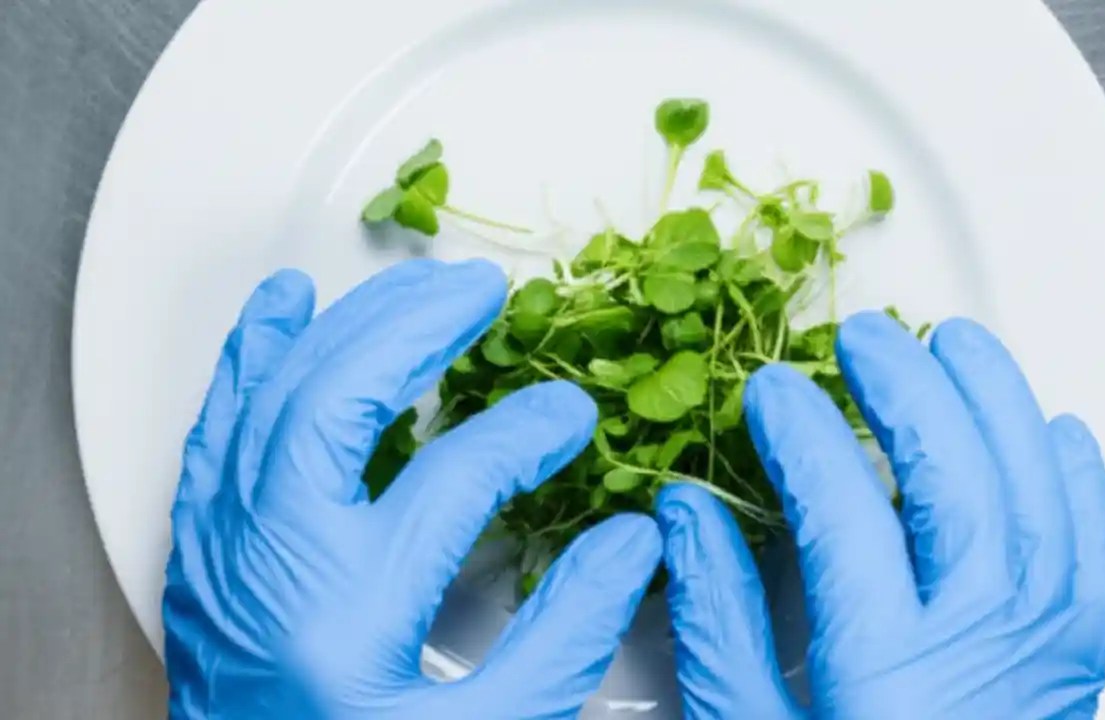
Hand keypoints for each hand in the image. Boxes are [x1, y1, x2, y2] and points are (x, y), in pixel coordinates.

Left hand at [163, 260, 660, 718]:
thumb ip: (565, 639)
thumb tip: (628, 541)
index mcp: (346, 618)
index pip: (450, 483)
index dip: (523, 433)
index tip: (569, 413)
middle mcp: (267, 566)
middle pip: (334, 404)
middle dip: (413, 328)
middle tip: (479, 290)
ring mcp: (219, 551)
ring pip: (270, 398)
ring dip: (343, 326)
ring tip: (408, 282)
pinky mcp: (198, 550)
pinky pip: (217, 427)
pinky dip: (250, 357)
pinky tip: (280, 310)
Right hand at [657, 313, 1104, 718]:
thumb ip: (718, 617)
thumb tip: (686, 513)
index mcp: (888, 669)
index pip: (845, 506)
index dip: (804, 431)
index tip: (772, 391)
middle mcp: (982, 643)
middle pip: (954, 474)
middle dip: (907, 386)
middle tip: (865, 338)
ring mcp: (1045, 645)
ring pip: (1037, 490)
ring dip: (998, 402)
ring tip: (960, 345)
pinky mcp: (1078, 655)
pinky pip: (1095, 546)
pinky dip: (1079, 477)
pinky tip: (1056, 431)